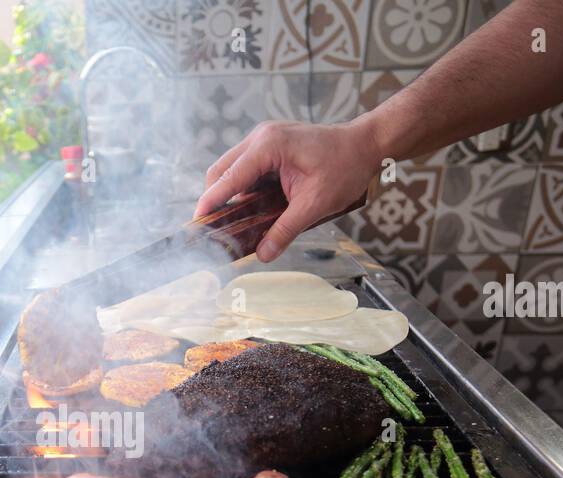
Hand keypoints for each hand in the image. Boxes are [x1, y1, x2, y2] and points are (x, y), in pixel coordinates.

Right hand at [195, 119, 382, 262]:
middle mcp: (261, 137)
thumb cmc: (345, 167)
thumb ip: (286, 229)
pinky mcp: (269, 145)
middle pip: (221, 170)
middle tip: (213, 229)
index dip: (210, 201)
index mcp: (269, 145)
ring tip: (230, 223)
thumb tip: (263, 254)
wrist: (366, 145)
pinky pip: (245, 167)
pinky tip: (249, 208)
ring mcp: (264, 139)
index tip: (196, 223)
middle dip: (215, 199)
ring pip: (231, 168)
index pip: (229, 176)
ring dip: (229, 194)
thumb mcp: (316, 204)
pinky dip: (242, 187)